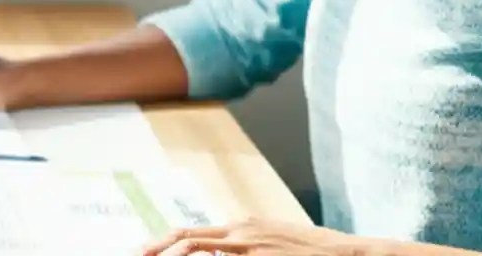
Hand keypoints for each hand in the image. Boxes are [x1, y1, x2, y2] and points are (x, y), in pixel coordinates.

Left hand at [143, 218, 362, 255]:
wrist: (346, 252)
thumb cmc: (310, 253)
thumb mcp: (271, 243)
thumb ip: (243, 249)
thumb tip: (218, 255)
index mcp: (240, 227)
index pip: (191, 234)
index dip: (164, 243)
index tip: (144, 253)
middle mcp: (240, 232)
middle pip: (186, 236)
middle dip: (156, 248)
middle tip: (135, 255)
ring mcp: (250, 245)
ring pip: (197, 247)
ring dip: (172, 254)